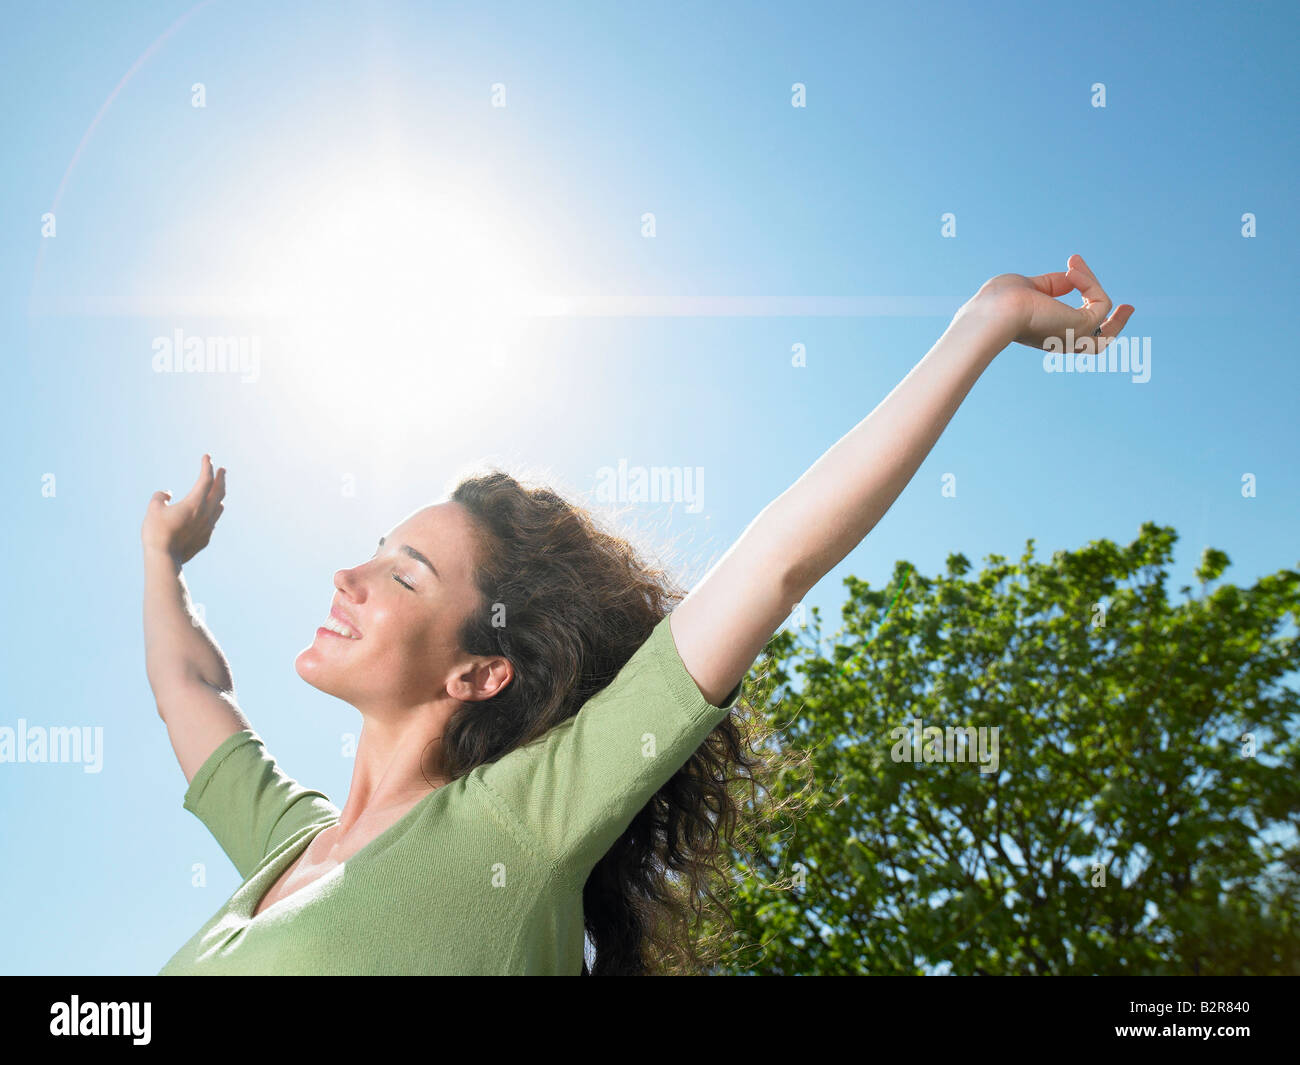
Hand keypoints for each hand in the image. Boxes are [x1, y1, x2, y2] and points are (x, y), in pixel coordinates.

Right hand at [142, 454, 226, 564]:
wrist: (165, 559)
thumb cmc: (156, 532)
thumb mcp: (153, 509)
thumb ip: (160, 497)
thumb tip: (167, 493)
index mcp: (195, 503)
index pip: (205, 480)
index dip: (207, 466)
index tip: (207, 456)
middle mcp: (206, 514)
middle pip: (219, 492)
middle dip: (221, 478)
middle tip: (222, 470)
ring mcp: (208, 527)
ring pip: (219, 507)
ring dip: (219, 496)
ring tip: (218, 491)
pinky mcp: (205, 538)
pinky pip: (213, 521)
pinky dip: (213, 512)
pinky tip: (209, 514)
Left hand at [975, 254, 1134, 354]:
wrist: (996, 312)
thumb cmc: (1000, 301)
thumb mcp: (1029, 288)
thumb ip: (1051, 284)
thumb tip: (1069, 277)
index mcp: (1045, 334)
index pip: (1071, 331)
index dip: (1085, 313)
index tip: (1090, 295)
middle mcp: (1060, 340)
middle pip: (1099, 343)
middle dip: (1116, 325)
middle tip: (1129, 308)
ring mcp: (1073, 336)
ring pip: (1104, 319)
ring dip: (1098, 291)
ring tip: (1078, 267)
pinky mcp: (1082, 327)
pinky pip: (1100, 301)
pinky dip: (1089, 283)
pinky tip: (1071, 271)